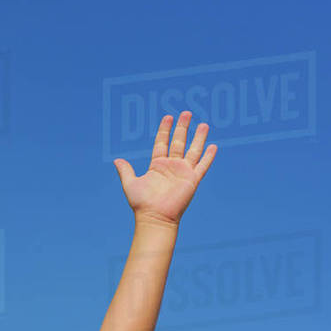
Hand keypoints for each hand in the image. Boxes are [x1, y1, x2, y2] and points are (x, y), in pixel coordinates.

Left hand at [113, 111, 217, 225]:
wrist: (154, 217)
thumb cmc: (142, 203)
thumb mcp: (130, 183)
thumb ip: (126, 171)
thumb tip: (117, 160)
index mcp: (157, 165)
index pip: (162, 142)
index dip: (165, 130)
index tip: (168, 117)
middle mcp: (171, 166)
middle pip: (179, 142)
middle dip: (183, 127)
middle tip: (187, 113)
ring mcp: (183, 172)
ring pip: (193, 151)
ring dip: (198, 138)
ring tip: (203, 124)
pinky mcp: (192, 180)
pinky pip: (202, 166)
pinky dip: (208, 157)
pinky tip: (213, 146)